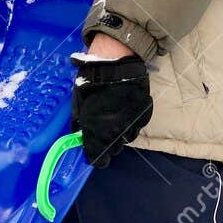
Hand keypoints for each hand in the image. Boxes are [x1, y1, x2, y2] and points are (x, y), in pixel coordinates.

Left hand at [70, 48, 152, 167]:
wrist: (114, 63)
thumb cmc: (91, 83)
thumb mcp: (78, 104)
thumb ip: (80, 124)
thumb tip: (78, 136)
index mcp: (97, 132)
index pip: (99, 159)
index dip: (95, 157)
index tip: (93, 154)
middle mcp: (117, 132)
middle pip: (114, 149)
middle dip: (107, 144)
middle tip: (102, 133)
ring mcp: (133, 124)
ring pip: (127, 138)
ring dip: (120, 134)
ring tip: (114, 120)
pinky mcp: (144, 114)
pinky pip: (137, 126)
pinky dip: (131, 123)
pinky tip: (125, 112)